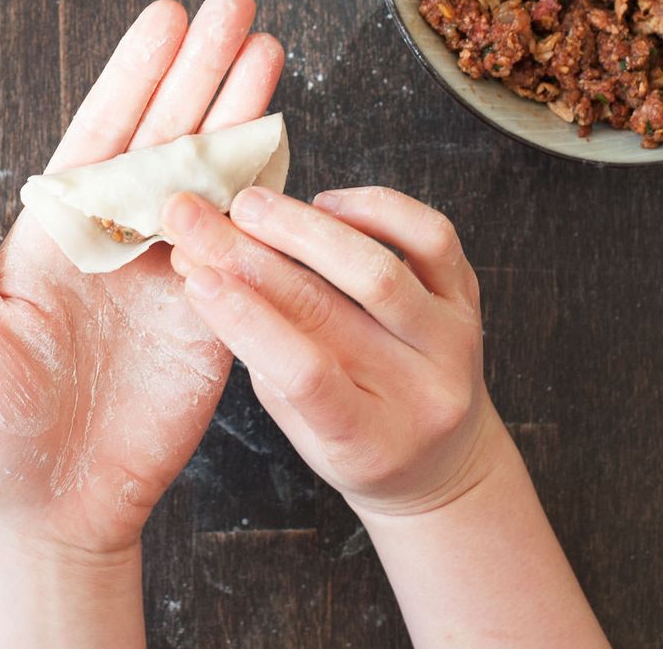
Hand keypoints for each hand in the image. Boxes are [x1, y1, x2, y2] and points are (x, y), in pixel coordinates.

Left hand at [0, 0, 284, 555]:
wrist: (53, 508)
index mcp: (60, 229)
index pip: (104, 132)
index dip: (136, 74)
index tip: (166, 16)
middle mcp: (119, 239)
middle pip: (169, 136)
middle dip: (202, 68)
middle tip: (235, 1)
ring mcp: (170, 275)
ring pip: (213, 179)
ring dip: (241, 114)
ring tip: (269, 50)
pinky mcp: (212, 319)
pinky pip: (244, 248)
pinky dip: (264, 197)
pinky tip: (283, 142)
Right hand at [163, 185, 502, 517]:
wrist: (445, 459)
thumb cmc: (357, 446)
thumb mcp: (300, 426)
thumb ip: (258, 352)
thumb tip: (200, 267)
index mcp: (369, 441)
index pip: (304, 374)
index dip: (248, 321)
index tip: (196, 277)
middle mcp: (420, 391)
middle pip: (327, 311)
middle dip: (246, 258)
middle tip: (193, 220)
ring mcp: (452, 341)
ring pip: (379, 269)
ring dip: (303, 228)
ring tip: (249, 205)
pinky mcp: (469, 299)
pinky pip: (431, 236)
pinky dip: (373, 209)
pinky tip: (325, 204)